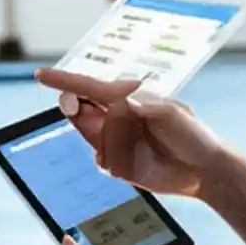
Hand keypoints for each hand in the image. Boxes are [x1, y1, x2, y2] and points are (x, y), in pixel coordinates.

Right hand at [35, 69, 224, 197]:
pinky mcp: (117, 163)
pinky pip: (100, 159)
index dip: (63, 81)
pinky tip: (136, 161)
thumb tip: (121, 100)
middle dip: (81, 113)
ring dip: (107, 140)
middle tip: (108, 119)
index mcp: (126, 97)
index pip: (87, 86)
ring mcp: (114, 140)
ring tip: (138, 145)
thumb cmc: (191, 133)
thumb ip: (145, 105)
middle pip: (80, 109)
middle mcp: (115, 116)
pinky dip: (112, 160)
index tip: (40, 75)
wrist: (204, 169)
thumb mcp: (171, 113)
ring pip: (89, 136)